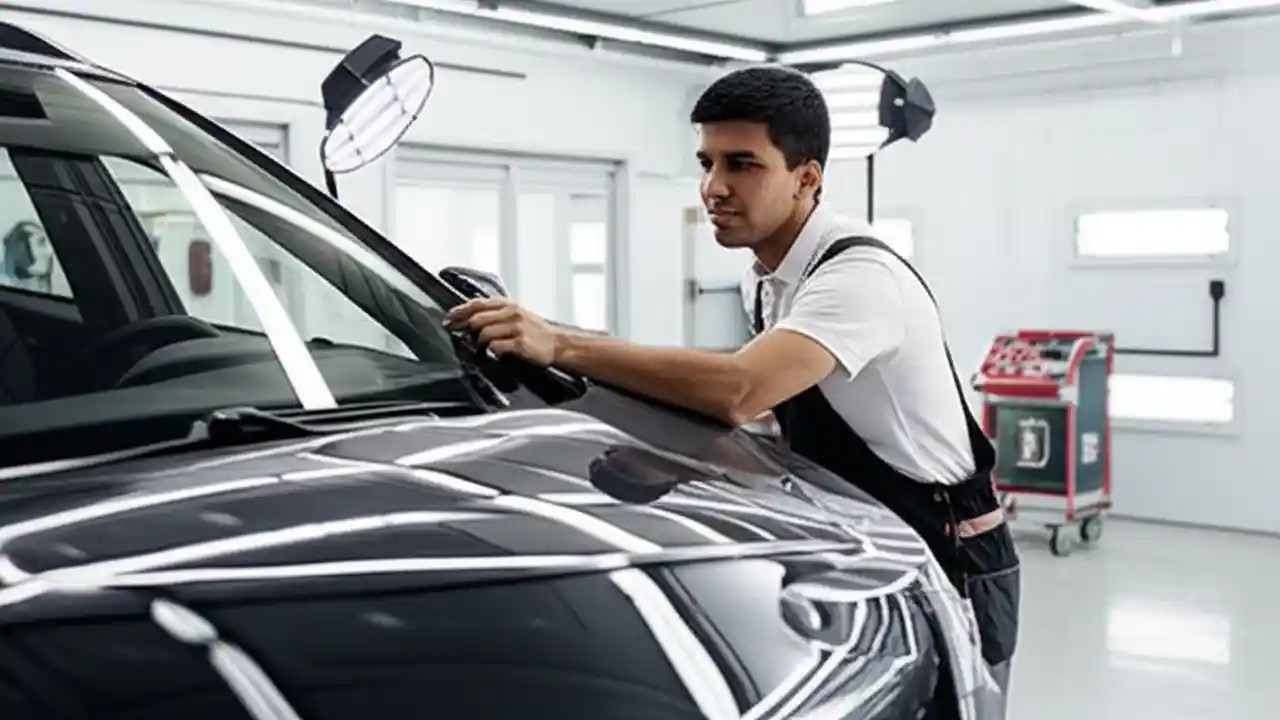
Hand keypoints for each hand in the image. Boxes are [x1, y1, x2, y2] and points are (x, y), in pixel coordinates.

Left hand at [443, 297, 559, 366]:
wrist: (557, 343)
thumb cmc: (535, 331)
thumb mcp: (515, 315)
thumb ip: (494, 314)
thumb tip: (468, 319)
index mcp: (508, 305)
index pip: (477, 303)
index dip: (459, 311)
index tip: (448, 319)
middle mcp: (511, 313)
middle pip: (477, 318)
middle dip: (465, 328)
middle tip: (460, 335)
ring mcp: (516, 328)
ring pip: (484, 333)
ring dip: (478, 342)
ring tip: (481, 347)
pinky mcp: (520, 343)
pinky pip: (496, 347)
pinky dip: (492, 351)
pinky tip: (496, 352)